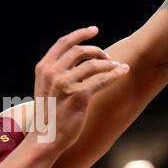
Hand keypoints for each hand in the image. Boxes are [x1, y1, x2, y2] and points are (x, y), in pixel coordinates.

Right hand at [30, 26, 129, 152]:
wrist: (45, 137)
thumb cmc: (48, 114)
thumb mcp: (46, 88)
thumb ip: (57, 72)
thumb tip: (79, 60)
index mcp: (43, 68)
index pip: (63, 42)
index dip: (80, 34)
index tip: (94, 30)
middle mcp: (53, 73)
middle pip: (80, 51)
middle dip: (97, 50)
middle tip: (107, 56)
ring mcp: (65, 83)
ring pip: (93, 64)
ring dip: (109, 63)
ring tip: (117, 66)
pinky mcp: (79, 95)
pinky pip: (102, 79)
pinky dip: (115, 74)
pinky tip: (123, 71)